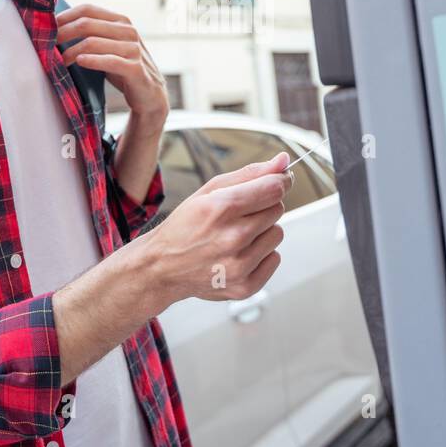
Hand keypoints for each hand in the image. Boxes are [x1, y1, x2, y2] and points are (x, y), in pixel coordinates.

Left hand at [56, 4, 167, 121]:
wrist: (149, 94)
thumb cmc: (123, 68)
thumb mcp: (109, 47)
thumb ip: (92, 35)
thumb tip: (57, 29)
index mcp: (121, 21)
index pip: (87, 9)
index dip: (65, 16)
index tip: (47, 27)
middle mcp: (128, 31)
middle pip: (87, 24)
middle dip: (62, 33)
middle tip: (46, 44)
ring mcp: (133, 49)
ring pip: (93, 42)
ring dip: (71, 51)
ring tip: (58, 61)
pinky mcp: (136, 68)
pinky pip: (110, 61)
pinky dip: (92, 61)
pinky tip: (79, 62)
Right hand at [137, 152, 292, 307]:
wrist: (162, 266)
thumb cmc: (184, 226)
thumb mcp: (210, 190)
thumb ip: (250, 173)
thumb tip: (283, 161)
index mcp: (222, 208)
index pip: (274, 188)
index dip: (281, 180)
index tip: (279, 180)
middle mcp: (233, 238)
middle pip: (277, 209)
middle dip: (264, 206)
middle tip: (240, 214)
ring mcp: (240, 265)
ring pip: (278, 233)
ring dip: (263, 231)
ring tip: (237, 235)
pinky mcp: (245, 286)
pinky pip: (275, 258)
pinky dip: (262, 254)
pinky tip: (239, 253)